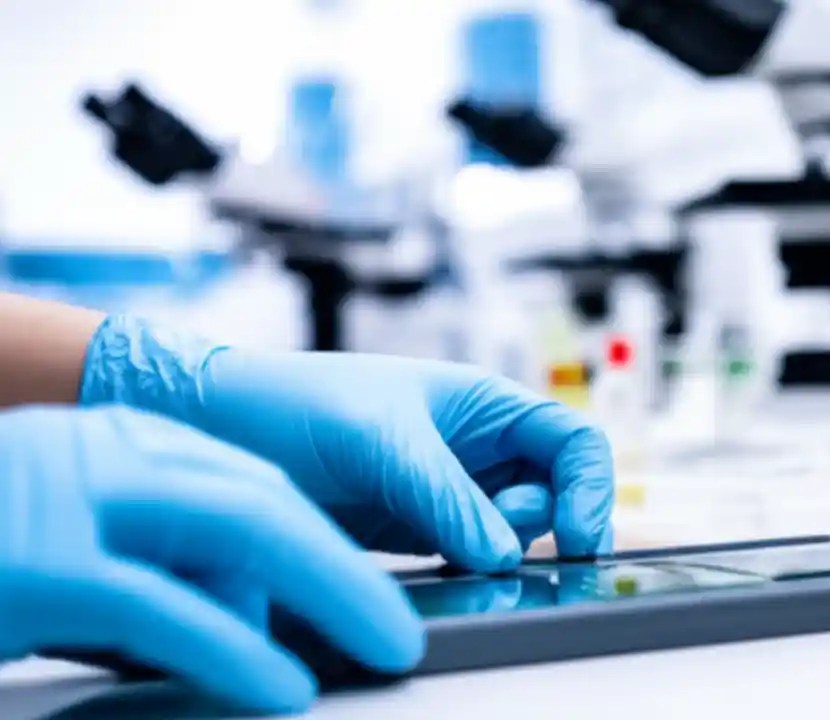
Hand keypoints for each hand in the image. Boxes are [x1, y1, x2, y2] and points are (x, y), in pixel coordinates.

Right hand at [0, 406, 421, 713]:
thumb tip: (252, 607)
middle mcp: (96, 457)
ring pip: (240, 532)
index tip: (365, 588)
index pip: (246, 485)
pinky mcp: (35, 566)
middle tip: (399, 625)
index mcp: (106, 449)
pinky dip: (237, 645)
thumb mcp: (65, 545)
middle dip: (345, 566)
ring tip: (382, 644)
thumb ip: (150, 557)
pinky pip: (165, 604)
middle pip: (262, 501)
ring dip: (330, 593)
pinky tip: (283, 682)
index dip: (319, 541)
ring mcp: (64, 502)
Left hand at [81, 316, 614, 571]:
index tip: (578, 534)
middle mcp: (479, 447)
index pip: (571, 441)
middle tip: (500, 546)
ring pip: (519, 533)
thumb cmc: (296, 404)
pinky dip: (477, 571)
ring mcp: (454, 492)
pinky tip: (452, 573)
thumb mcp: (379, 442)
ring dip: (507, 550)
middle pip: (557, 493)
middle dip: (548, 523)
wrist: (219, 431)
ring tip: (456, 548)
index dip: (589, 486)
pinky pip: (476, 557)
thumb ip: (446, 496)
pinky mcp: (424, 532)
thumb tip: (500, 553)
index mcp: (485, 403)